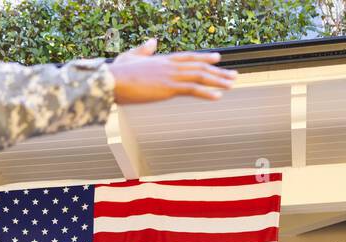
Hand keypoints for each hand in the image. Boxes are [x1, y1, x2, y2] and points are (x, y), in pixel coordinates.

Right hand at [108, 38, 236, 104]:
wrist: (112, 80)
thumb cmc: (117, 73)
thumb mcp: (130, 57)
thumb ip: (144, 50)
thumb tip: (153, 42)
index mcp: (163, 59)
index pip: (189, 57)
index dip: (204, 58)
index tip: (217, 59)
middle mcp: (170, 66)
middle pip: (199, 66)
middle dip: (218, 71)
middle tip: (233, 75)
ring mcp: (171, 76)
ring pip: (200, 76)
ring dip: (218, 81)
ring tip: (232, 84)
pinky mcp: (168, 88)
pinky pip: (192, 89)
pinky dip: (207, 92)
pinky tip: (218, 96)